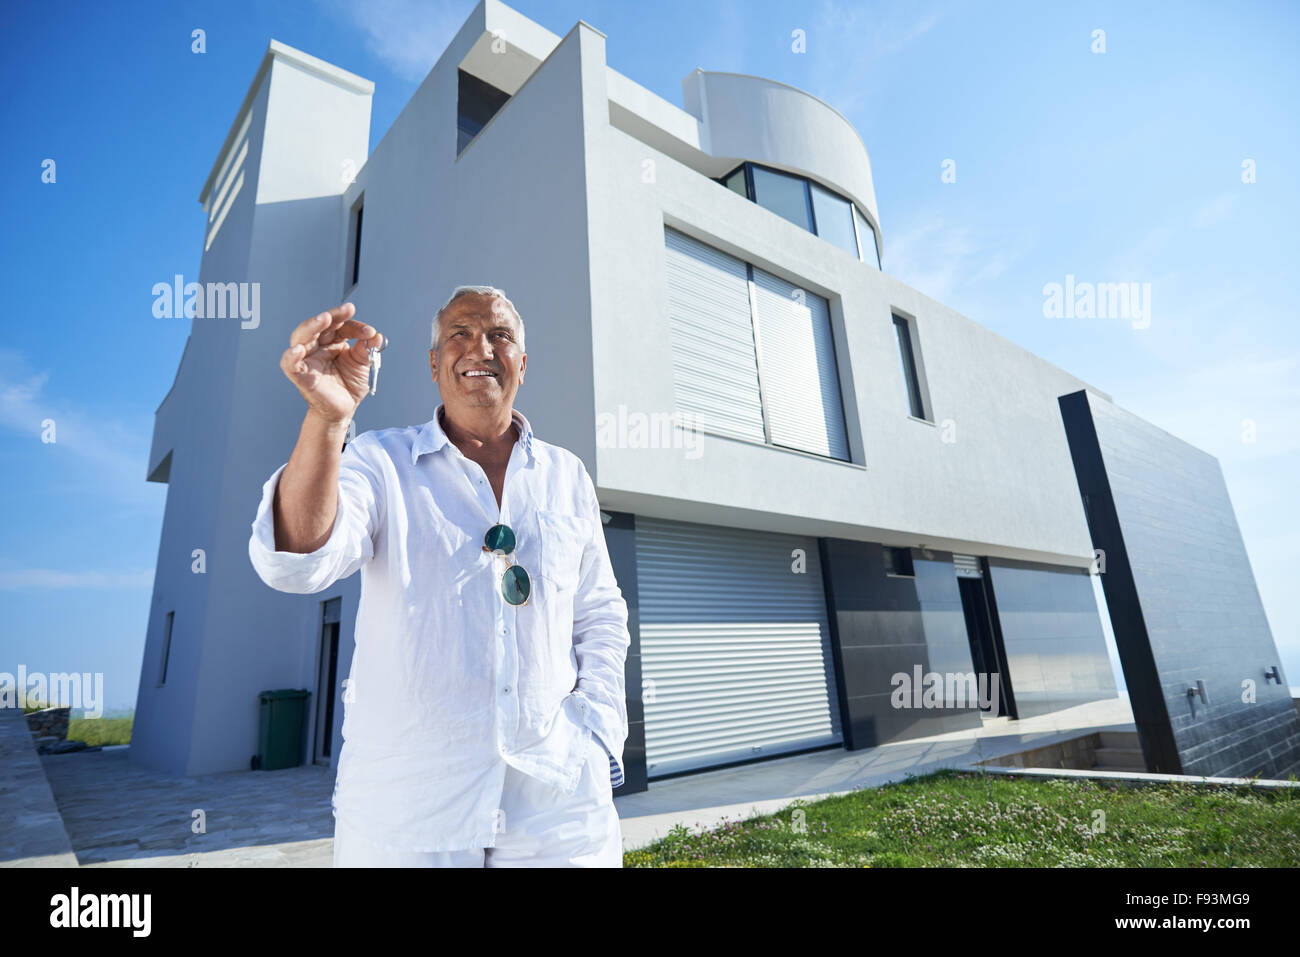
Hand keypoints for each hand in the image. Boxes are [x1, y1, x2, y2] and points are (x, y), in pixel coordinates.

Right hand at [280, 303, 383, 423]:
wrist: (345, 409)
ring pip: (301, 337)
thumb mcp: (363, 364)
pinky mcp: (300, 375)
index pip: (340, 326)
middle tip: (346, 310)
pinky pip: (290, 365)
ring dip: (312, 326)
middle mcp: (317, 347)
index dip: (354, 325)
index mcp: (332, 341)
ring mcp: (307, 359)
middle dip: (332, 316)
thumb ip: (368, 349)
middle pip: (318, 325)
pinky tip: (298, 350)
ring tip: (324, 319)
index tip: (369, 331)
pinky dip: (291, 357)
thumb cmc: (349, 385)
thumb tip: (377, 336)